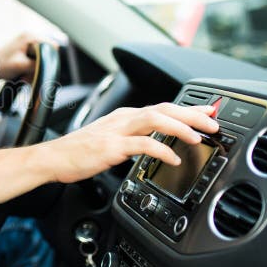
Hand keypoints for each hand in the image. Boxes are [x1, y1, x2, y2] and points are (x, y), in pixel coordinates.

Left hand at [0, 33, 52, 80]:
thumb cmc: (0, 66)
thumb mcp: (21, 66)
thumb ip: (38, 65)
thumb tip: (50, 66)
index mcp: (29, 36)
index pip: (51, 46)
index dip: (50, 59)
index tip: (42, 70)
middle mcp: (29, 37)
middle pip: (46, 54)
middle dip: (40, 67)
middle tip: (29, 77)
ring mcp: (26, 44)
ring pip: (40, 60)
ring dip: (34, 71)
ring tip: (24, 78)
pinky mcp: (23, 51)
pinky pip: (33, 62)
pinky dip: (29, 70)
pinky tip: (22, 77)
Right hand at [37, 103, 219, 182]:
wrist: (53, 158)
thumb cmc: (79, 152)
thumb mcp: (111, 141)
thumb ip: (132, 139)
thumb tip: (155, 145)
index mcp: (125, 117)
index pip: (162, 107)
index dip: (188, 109)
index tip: (208, 113)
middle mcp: (123, 119)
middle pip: (164, 109)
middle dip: (191, 114)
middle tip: (213, 122)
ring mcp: (117, 132)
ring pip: (155, 120)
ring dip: (180, 126)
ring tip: (197, 136)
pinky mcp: (111, 147)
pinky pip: (142, 145)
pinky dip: (161, 150)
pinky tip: (173, 159)